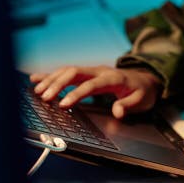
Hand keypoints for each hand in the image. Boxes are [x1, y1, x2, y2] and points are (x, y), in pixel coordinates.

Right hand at [29, 65, 162, 118]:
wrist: (146, 79)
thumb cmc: (143, 91)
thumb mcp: (142, 100)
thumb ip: (129, 105)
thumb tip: (118, 112)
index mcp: (113, 78)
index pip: (91, 85)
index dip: (76, 94)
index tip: (63, 105)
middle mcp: (101, 71)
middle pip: (75, 73)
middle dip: (58, 84)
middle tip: (44, 97)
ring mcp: (93, 70)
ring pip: (69, 70)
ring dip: (52, 79)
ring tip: (37, 91)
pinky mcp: (88, 73)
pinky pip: (67, 72)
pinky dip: (51, 75)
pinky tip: (37, 78)